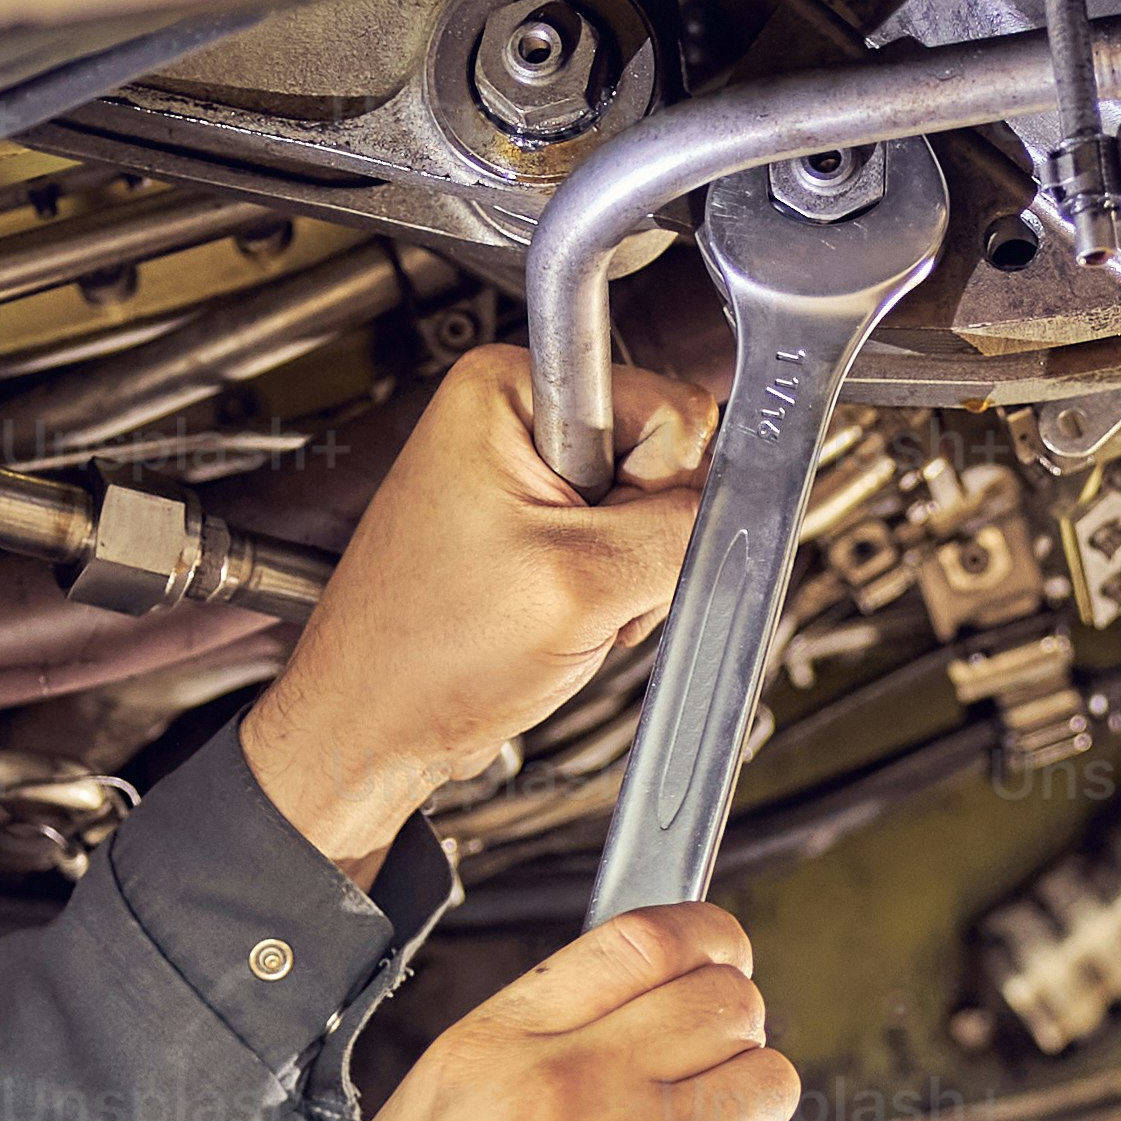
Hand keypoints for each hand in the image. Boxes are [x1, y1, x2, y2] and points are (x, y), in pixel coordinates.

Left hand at [241, 344, 713, 882]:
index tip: (612, 539)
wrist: (373, 730)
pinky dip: (610, 595)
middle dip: (646, 540)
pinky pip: (618, 550)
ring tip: (563, 611)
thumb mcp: (583, 584)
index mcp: (510, 390)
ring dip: (629, 578)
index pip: (671, 408)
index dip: (663, 487)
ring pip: (648, 513)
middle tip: (586, 589)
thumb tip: (748, 505)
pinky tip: (562, 619)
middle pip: (664, 460)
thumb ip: (680, 530)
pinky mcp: (531, 529)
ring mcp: (522, 477)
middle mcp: (514, 418)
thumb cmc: (426, 656)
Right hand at [320, 901, 804, 1120]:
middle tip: (707, 1070)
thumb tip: (558, 1023)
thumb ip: (481, 1076)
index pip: (630, 939)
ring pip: (768, 1076)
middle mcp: (572, 1090)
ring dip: (747, 1114)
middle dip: (730, 1026)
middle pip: (720, 994)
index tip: (715, 945)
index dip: (695, 933)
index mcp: (488, 1060)